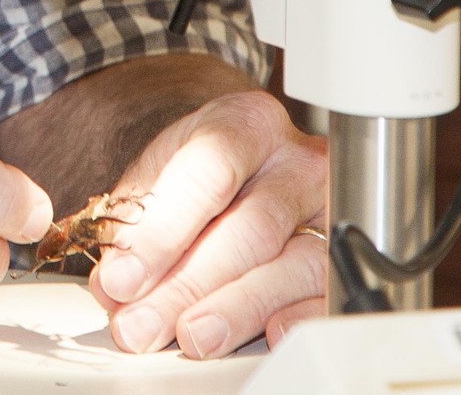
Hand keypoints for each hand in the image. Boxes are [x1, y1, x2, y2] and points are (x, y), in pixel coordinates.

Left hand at [87, 89, 327, 359]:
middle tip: (142, 324)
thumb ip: (133, 225)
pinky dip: (296, 317)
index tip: (121, 279)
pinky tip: (265, 332)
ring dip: (236, 310)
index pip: (207, 174)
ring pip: (293, 265)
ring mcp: (331, 211)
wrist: (247, 169)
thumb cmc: (202, 174)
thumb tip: (114, 285)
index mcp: (246, 124)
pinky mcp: (345, 258)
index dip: (161, 234)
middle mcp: (299, 162)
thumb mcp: (158, 177)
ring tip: (191, 337)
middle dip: (188, 285)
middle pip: (250, 229)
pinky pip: (329, 294)